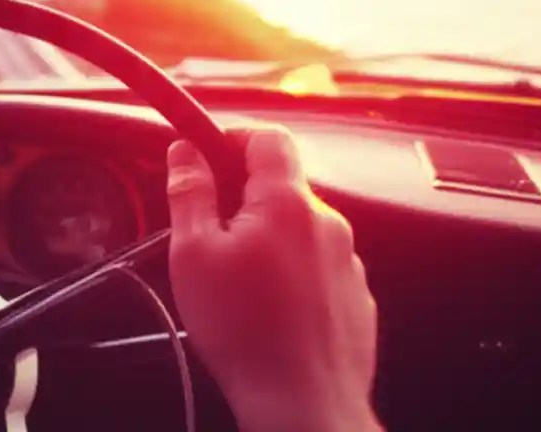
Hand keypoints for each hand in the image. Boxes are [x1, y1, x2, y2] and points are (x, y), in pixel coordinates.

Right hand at [166, 126, 380, 431]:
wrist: (303, 404)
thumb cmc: (243, 332)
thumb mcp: (193, 255)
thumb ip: (189, 193)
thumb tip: (184, 151)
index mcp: (286, 203)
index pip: (267, 137)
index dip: (232, 138)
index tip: (206, 157)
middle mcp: (328, 222)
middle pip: (282, 185)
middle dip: (243, 200)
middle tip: (209, 236)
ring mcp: (347, 260)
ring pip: (299, 229)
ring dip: (269, 240)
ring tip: (238, 284)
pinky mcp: (355, 295)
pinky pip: (318, 266)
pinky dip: (292, 274)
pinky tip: (268, 309)